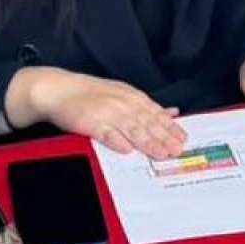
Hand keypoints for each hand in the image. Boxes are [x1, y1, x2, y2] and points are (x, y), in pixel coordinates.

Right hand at [7, 66, 185, 159]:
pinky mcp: (91, 122)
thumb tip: (171, 112)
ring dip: (147, 142)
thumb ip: (147, 106)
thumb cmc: (93, 94)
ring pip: (131, 129)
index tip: (183, 139)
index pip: (156, 114)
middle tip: (176, 151)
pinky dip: (117, 141)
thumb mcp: (124, 94)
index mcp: (133, 97)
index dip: (170, 127)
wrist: (61, 89)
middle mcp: (123, 104)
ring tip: (160, 154)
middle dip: (164, 138)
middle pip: (147, 123)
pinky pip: (106, 133)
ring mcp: (107, 112)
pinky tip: (127, 150)